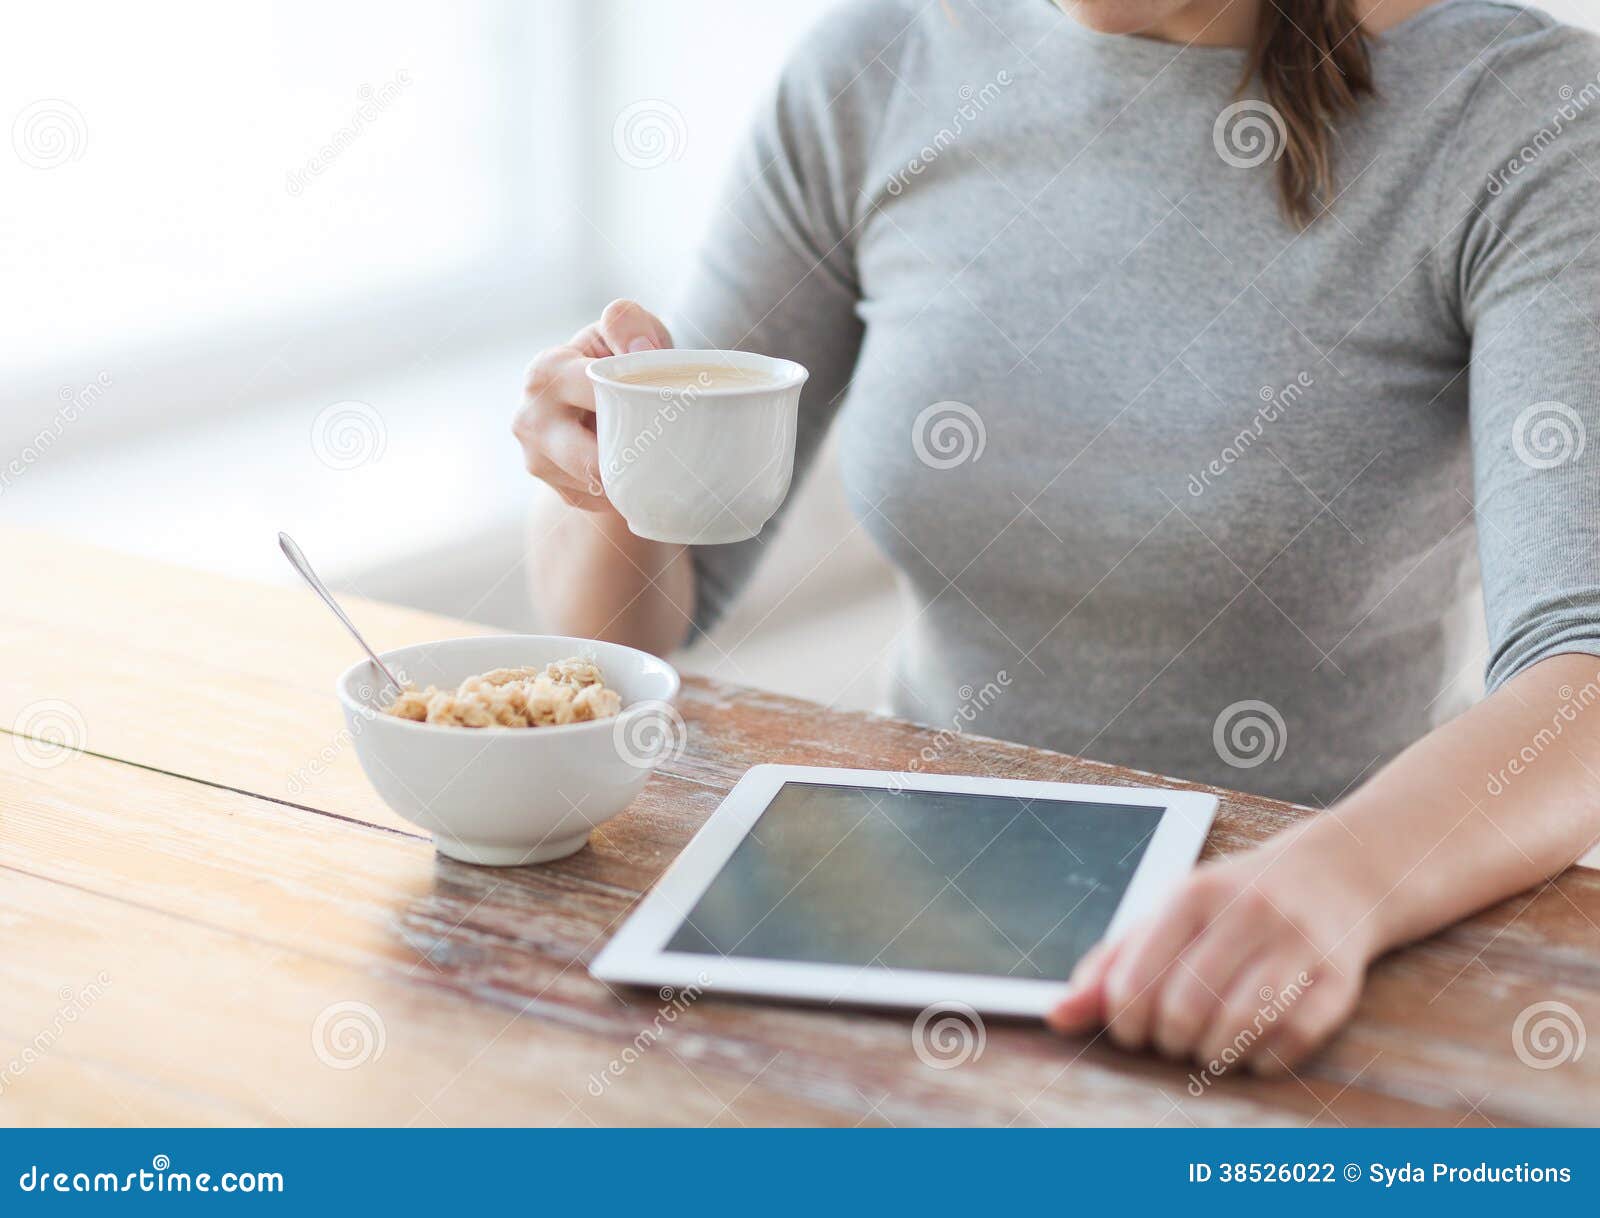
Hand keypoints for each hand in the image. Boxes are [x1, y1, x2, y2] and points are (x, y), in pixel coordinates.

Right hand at [512, 299, 672, 511]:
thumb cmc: (614, 359)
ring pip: (604, 487)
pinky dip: (630, 491)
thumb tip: (642, 352)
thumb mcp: (620, 329)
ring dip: (637, 476)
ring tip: (659, 455)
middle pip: (593, 461)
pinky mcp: (561, 494)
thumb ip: (628, 322)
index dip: (642, 398)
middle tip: (674, 445)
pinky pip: (608, 503)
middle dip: (637, 455)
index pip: (599, 393)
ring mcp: (539, 463)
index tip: (671, 399)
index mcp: (545, 372)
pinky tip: (639, 469)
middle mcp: (530, 420)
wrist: (592, 406)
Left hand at [1045, 837, 1381, 1074]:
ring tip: (1207, 1046)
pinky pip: (1293, 1041)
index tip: (1131, 1029)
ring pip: (1238, 1027)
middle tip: (1173, 1038)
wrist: (1334, 874)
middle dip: (1169, 1041)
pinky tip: (1251, 1049)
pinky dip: (1262, 1060)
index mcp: (1193, 893)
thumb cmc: (1232, 905)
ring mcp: (1297, 944)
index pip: (1136, 979)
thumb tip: (1056, 1017)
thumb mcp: (1167, 916)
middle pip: (1185, 1009)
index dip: (1124, 1022)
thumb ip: (1110, 966)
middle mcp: (1247, 912)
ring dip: (1213, 1054)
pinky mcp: (1339, 978)